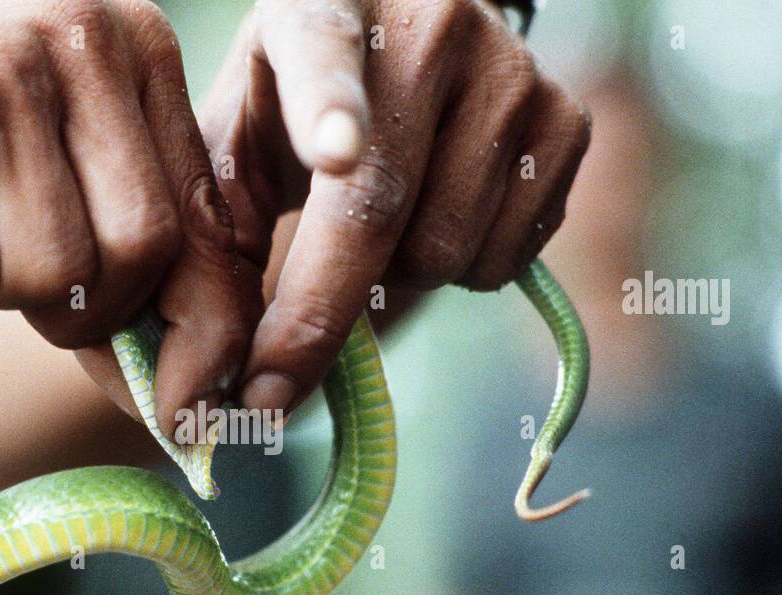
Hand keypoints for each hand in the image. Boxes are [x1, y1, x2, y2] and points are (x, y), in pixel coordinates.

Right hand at [0, 0, 256, 431]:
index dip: (205, 326)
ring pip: (56, 269)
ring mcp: (0, 68)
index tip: (190, 405)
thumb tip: (196, 394)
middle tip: (30, 294)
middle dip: (91, 311)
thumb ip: (136, 252)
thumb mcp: (58, 169)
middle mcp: (80, 36)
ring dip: (2, 286)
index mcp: (136, 45)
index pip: (205, 219)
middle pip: (142, 251)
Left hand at [199, 0, 591, 417]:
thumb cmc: (292, 108)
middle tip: (275, 371)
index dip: (328, 109)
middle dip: (320, 311)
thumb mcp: (237, 136)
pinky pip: (505, 258)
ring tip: (379, 227)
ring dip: (396, 279)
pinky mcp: (566, 119)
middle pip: (379, 206)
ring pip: (445, 248)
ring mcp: (511, 67)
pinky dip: (460, 272)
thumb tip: (215, 351)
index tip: (332, 155)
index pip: (323, 52)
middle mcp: (431, 19)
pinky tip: (436, 218)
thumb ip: (214, 215)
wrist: (405, 47)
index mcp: (323, 4)